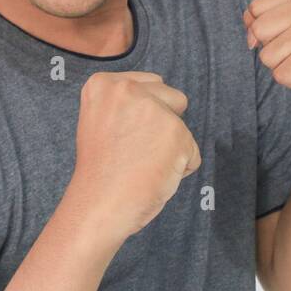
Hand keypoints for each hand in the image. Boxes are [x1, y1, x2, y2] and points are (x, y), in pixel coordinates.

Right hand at [70, 71, 201, 244]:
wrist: (98, 206)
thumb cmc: (100, 172)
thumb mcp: (99, 120)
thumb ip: (127, 104)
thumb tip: (162, 100)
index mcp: (104, 84)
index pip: (152, 84)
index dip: (144, 116)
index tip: (124, 136)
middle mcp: (129, 89)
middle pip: (174, 98)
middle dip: (164, 124)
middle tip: (134, 151)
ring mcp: (154, 111)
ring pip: (183, 127)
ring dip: (171, 147)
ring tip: (142, 165)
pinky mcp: (177, 135)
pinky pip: (193, 154)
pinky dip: (181, 169)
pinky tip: (153, 177)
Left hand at [243, 0, 290, 120]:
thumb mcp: (282, 28)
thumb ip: (259, 21)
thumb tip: (251, 38)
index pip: (255, 8)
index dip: (262, 30)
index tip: (289, 36)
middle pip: (259, 29)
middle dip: (271, 49)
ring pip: (268, 55)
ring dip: (282, 66)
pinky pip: (280, 74)